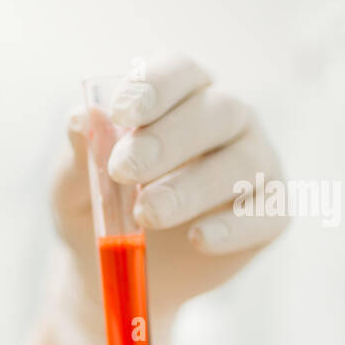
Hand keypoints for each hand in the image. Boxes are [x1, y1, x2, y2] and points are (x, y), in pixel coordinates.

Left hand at [49, 53, 287, 344]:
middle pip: (216, 111)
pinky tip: (197, 239)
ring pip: (241, 163)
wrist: (117, 273)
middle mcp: (226, 119)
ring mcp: (255, 162)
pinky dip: (231, 227)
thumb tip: (83, 118)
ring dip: (191, 188)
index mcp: (178, 96)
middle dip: (167, 140)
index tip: (121, 113)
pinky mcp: (271, 212)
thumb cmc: (97, 210)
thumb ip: (79, 154)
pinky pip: (266, 212)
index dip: (154, 86)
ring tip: (146, 215)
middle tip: (123, 171)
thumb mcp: (73, 186)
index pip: (179, 72)